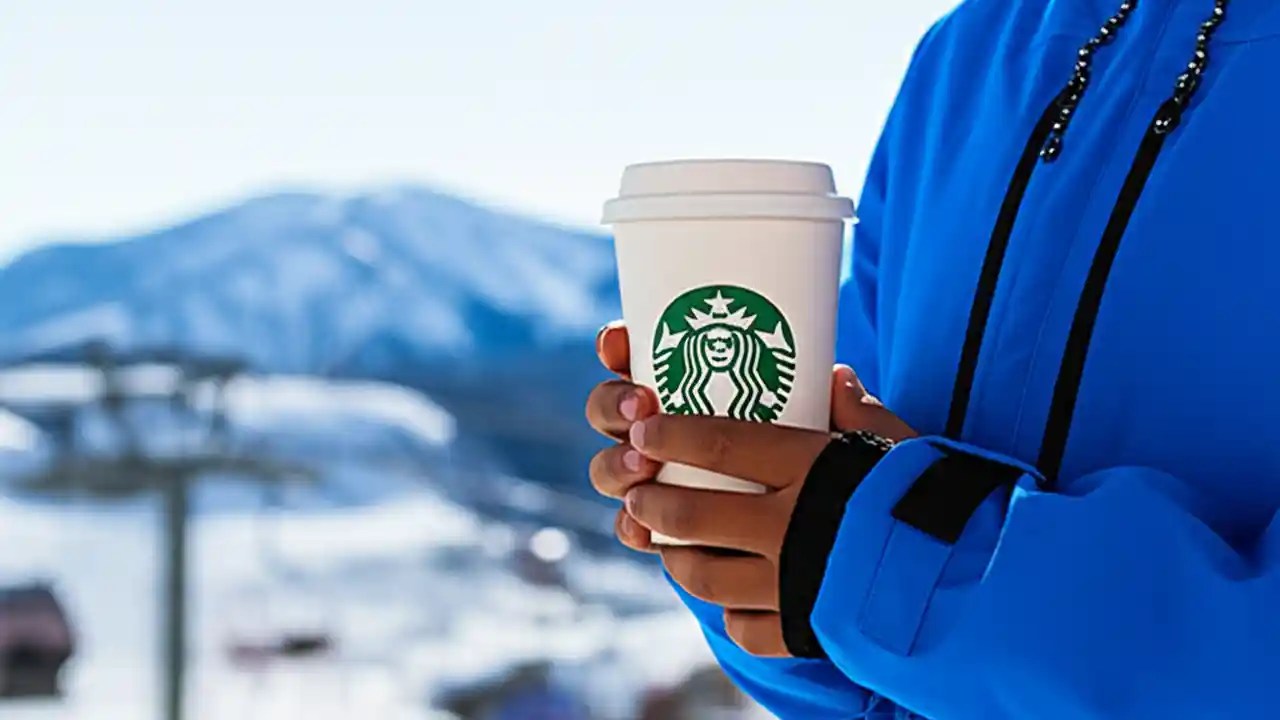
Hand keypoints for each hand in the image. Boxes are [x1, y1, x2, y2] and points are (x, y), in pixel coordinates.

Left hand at [585, 321, 915, 655]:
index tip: (646, 431)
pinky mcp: (803, 627)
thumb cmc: (935, 496)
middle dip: (652, 504)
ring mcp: (791, 581)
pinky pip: (744, 625)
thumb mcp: (899, 441)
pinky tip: (730, 595)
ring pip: (704, 574)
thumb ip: (858, 412)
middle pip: (693, 514)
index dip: (670, 437)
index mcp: (810, 468)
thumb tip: (835, 377)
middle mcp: (791, 525)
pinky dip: (730, 611)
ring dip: (677, 557)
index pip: (718, 444)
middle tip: (640, 495)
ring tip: (670, 544)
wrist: (978, 577)